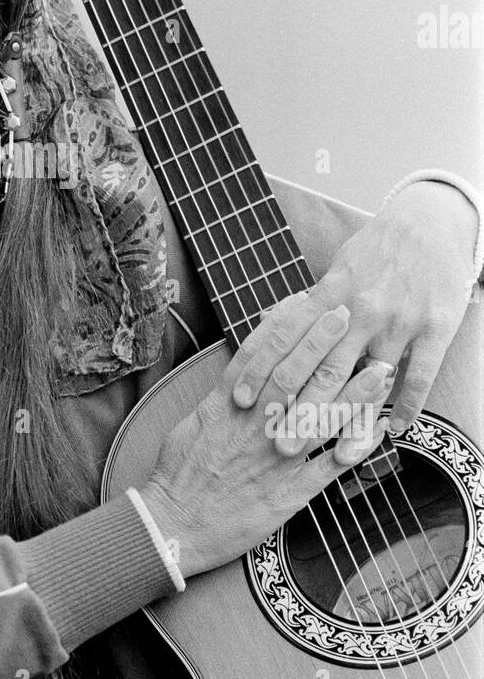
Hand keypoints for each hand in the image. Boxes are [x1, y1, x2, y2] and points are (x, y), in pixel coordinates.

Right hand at [141, 295, 393, 578]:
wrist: (174, 526)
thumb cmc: (180, 475)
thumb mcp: (195, 422)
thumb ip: (222, 393)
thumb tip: (245, 366)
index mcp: (227, 405)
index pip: (261, 355)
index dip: (287, 325)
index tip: (308, 300)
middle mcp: (253, 425)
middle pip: (295, 376)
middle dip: (325, 344)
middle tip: (350, 316)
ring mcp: (274, 458)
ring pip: (320, 417)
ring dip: (354, 391)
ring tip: (380, 369)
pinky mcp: (288, 492)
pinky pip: (330, 467)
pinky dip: (356, 447)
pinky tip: (377, 430)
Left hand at [230, 181, 477, 438]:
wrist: (430, 223)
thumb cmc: (375, 251)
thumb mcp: (335, 270)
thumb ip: (305, 304)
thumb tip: (267, 326)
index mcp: (328, 293)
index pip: (285, 338)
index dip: (261, 370)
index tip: (244, 402)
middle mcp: (359, 308)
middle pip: (323, 368)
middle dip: (300, 410)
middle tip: (280, 447)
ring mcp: (398, 319)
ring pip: (370, 380)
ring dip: (354, 421)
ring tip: (337, 455)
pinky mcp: (435, 327)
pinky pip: (420, 375)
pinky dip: (407, 406)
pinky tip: (395, 432)